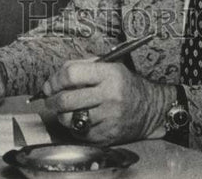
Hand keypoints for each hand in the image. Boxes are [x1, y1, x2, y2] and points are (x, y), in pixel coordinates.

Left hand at [43, 59, 170, 144]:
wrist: (150, 108)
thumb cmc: (125, 84)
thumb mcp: (109, 66)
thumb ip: (82, 67)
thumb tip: (54, 79)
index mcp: (109, 74)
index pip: (71, 74)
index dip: (55, 79)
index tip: (50, 84)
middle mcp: (110, 95)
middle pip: (67, 99)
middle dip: (52, 100)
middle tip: (50, 99)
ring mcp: (109, 117)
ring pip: (70, 119)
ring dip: (61, 115)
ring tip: (65, 110)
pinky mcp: (108, 135)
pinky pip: (80, 133)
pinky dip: (75, 127)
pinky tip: (81, 120)